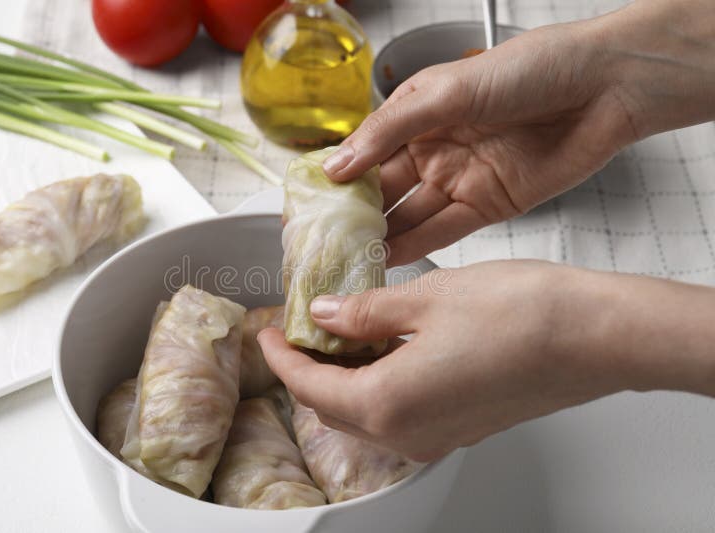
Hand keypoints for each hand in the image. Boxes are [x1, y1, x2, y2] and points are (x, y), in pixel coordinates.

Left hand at [258, 261, 714, 460]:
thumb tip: (326, 316)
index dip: (281, 356)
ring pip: (365, 414)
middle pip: (333, 407)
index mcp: (387, 404)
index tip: (266, 331)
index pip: (310, 386)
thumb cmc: (520, 314)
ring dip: (343, 377)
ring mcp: (438, 436)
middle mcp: (408, 433)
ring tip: (339, 331)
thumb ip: (365, 313)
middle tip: (300, 328)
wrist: (594, 337)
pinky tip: (383, 346)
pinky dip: (377, 384)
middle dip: (308, 369)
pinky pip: (399, 414)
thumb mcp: (424, 298)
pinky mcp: (462, 427)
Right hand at [323, 0, 714, 265]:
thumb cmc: (531, 68)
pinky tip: (389, 260)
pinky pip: (443, 231)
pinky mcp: (487, 205)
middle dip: (353, 216)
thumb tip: (337, 166)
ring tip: (347, 261)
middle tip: (322, 246)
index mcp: (417, 114)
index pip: (364, 153)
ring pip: (408, 214)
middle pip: (382, 189)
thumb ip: (389, 132)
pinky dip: (416, 246)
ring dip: (380, 237)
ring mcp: (458, 178)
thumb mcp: (446, 92)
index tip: (306, 207)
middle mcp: (433, 148)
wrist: (602, 88)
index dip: (335, 180)